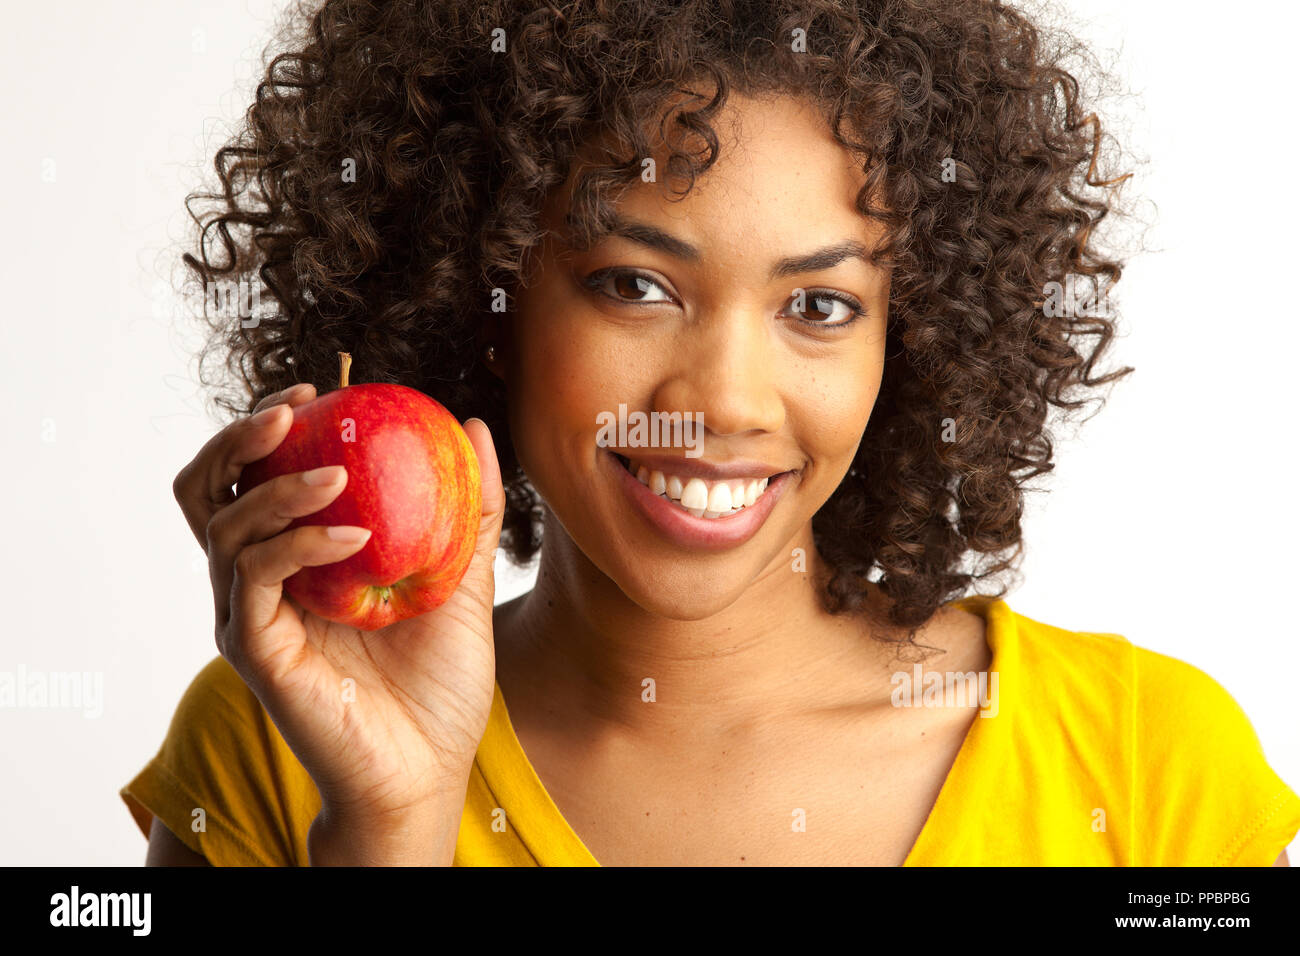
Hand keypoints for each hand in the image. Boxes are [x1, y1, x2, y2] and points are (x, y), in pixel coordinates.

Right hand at [172, 383, 504, 854]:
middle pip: (207, 490)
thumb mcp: (464, 580)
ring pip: (223, 526)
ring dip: (279, 486)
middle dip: (238, 438)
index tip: (321, 390)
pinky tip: (354, 534)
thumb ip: (468, 510)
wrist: (429, 766)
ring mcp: (248, 617)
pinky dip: (298, 542)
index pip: (254, 477)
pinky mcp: (255, 651)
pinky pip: (255, 579)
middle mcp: (257, 584)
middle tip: (293, 409)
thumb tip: (474, 427)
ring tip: (338, 474)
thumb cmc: (439, 682)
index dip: (270, 427)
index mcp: (295, 562)